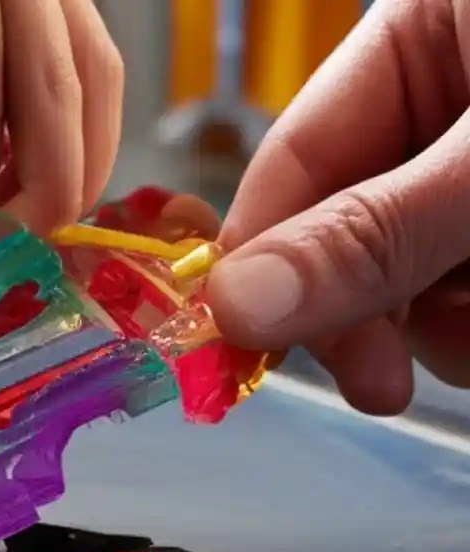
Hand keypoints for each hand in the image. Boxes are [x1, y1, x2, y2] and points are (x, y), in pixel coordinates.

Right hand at [208, 0, 469, 414]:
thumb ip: (375, 233)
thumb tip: (237, 306)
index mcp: (421, 33)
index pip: (296, 157)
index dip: (263, 258)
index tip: (245, 346)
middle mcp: (446, 95)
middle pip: (351, 224)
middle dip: (371, 308)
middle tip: (382, 383)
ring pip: (415, 269)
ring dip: (444, 324)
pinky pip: (464, 285)